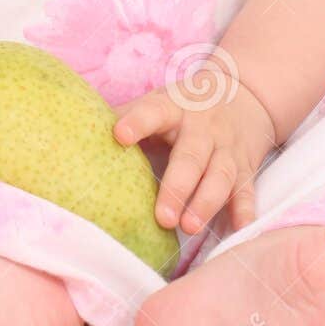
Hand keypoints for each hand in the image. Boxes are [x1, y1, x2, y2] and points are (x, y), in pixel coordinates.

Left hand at [112, 62, 276, 235]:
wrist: (243, 95)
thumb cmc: (183, 108)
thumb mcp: (157, 103)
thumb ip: (125, 116)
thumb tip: (77, 131)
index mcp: (173, 108)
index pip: (153, 112)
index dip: (136, 122)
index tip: (118, 135)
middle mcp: (202, 129)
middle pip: (191, 156)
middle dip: (178, 187)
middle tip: (163, 217)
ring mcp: (226, 149)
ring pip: (220, 176)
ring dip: (205, 202)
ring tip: (188, 227)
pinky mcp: (245, 168)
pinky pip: (247, 191)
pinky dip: (245, 210)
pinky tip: (241, 230)